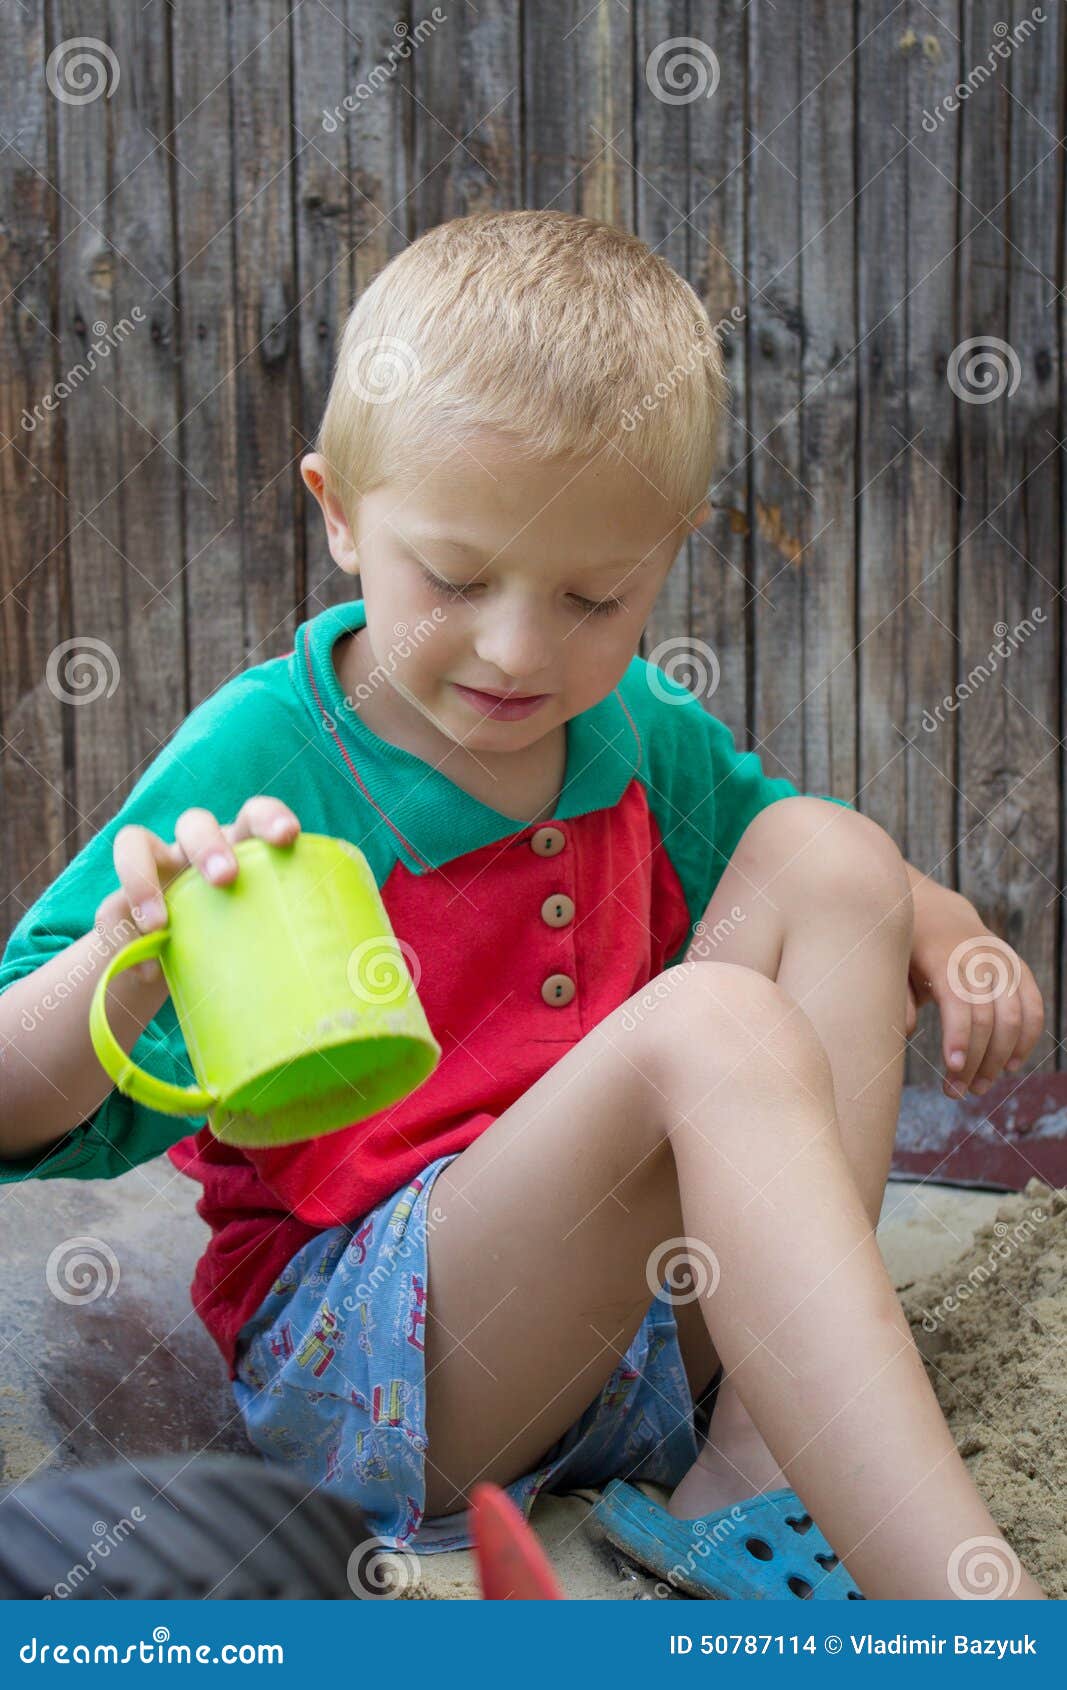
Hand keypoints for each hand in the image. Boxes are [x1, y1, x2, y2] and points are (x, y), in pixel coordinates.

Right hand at [96, 797, 300, 984]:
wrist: (181, 971)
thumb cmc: (242, 948)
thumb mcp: (267, 937)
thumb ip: (289, 932)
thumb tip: (336, 961)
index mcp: (239, 849)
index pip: (253, 816)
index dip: (270, 817)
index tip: (289, 836)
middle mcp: (194, 850)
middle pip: (196, 822)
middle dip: (209, 845)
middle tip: (226, 878)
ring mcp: (153, 870)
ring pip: (136, 842)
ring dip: (144, 879)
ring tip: (160, 925)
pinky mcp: (119, 900)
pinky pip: (111, 903)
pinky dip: (123, 934)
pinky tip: (149, 969)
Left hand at [905, 882, 1043, 1098]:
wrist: (935, 912)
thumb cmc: (906, 948)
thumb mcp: (891, 965)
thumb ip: (897, 997)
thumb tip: (903, 1032)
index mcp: (943, 954)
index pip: (960, 1000)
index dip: (959, 1037)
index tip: (952, 1070)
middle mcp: (978, 957)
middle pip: (988, 1016)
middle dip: (975, 1060)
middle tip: (957, 1092)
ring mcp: (1003, 962)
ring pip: (1015, 1016)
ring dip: (1000, 1058)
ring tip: (980, 1087)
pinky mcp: (1018, 969)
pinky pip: (1033, 1006)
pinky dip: (1027, 1038)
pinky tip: (1010, 1065)